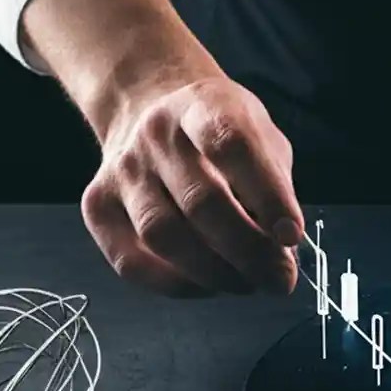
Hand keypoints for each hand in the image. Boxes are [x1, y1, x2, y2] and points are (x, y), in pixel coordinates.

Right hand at [80, 77, 302, 296]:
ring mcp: (122, 169)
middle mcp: (156, 134)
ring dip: (215, 273)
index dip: (268, 196)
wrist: (149, 108)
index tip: (292, 236)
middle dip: (249, 251)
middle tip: (280, 279)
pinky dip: (176, 285)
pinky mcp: (97, 205)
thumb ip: (276, 187)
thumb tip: (283, 251)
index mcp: (203, 105)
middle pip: (200, 200)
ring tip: (248, 283)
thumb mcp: (261, 137)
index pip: (233, 146)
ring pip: (164, 236)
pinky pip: (132, 262)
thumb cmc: (219, 135)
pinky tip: (208, 285)